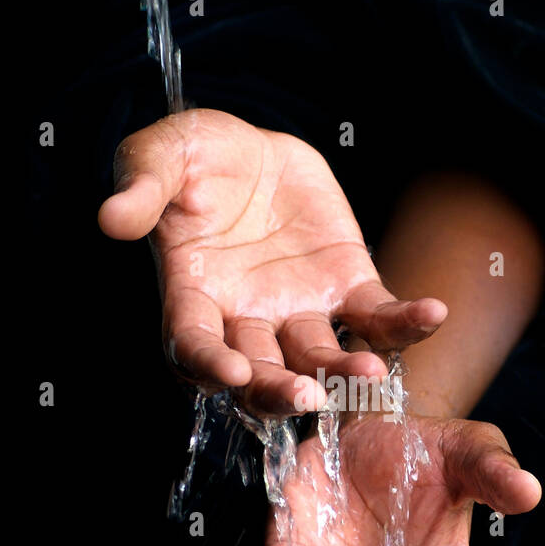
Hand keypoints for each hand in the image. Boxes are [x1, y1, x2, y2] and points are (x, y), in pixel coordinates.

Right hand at [98, 110, 446, 413]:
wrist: (253, 148)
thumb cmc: (196, 157)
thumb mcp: (164, 155)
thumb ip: (143, 187)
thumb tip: (111, 219)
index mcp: (193, 299)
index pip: (193, 349)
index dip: (208, 367)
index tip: (228, 374)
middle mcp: (247, 321)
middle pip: (259, 375)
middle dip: (279, 390)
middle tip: (305, 397)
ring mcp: (300, 311)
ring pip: (321, 358)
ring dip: (343, 371)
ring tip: (369, 371)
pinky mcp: (347, 289)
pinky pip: (378, 318)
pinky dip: (405, 324)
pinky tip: (432, 314)